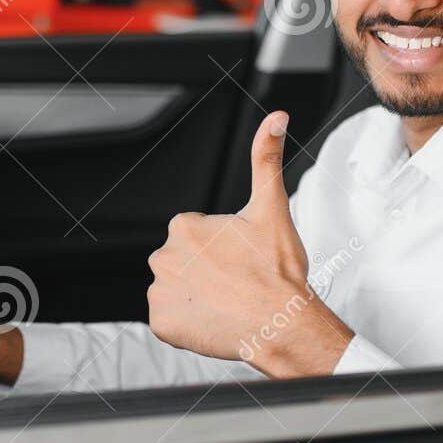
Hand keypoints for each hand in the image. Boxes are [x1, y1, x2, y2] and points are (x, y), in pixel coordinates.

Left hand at [146, 111, 352, 377]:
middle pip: (184, 263)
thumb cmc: (278, 271)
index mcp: (184, 227)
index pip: (196, 237)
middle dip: (206, 273)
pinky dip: (189, 323)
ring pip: (177, 291)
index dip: (222, 249)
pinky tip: (214, 321)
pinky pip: (170, 320)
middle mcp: (163, 256)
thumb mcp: (272, 208)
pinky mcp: (162, 323)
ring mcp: (160, 292)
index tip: (241, 260)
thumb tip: (276, 118)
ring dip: (197, 297)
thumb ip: (266, 160)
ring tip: (228, 302)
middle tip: (237, 283)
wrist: (282, 323)